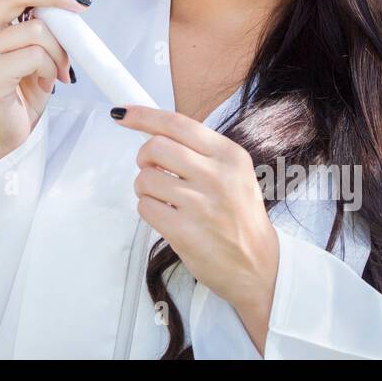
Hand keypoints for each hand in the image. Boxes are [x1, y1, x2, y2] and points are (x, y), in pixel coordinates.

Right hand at [0, 0, 91, 156]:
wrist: (3, 138)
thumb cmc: (20, 91)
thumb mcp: (32, 47)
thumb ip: (39, 17)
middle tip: (81, 4)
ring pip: (36, 29)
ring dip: (60, 50)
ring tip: (59, 70)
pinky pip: (36, 56)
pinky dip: (52, 69)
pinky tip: (46, 83)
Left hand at [111, 104, 279, 351]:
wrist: (259, 266)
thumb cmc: (240, 217)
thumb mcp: (233, 173)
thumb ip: (198, 151)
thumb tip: (152, 131)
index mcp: (229, 155)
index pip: (177, 123)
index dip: (143, 116)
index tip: (122, 114)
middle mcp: (217, 175)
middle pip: (155, 147)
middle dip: (144, 159)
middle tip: (153, 171)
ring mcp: (201, 204)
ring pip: (145, 179)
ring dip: (146, 189)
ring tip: (165, 200)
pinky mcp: (185, 231)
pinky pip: (145, 207)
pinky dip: (148, 210)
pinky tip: (167, 217)